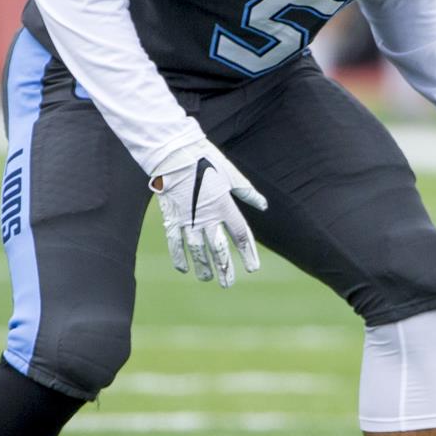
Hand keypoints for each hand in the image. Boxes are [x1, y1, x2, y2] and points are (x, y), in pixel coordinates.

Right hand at [150, 138, 268, 287]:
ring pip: (197, 250)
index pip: (240, 235)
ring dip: (203, 267)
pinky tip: (184, 269)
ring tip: (209, 279)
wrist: (173, 152)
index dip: (248, 253)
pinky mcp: (171, 218)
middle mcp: (207, 216)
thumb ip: (247, 192)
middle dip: (225, 268)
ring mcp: (188, 219)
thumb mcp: (231, 174)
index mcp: (224, 205)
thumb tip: (263, 205)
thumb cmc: (205, 160)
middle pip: (219, 249)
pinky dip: (179, 256)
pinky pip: (175, 242)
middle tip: (229, 283)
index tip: (253, 268)